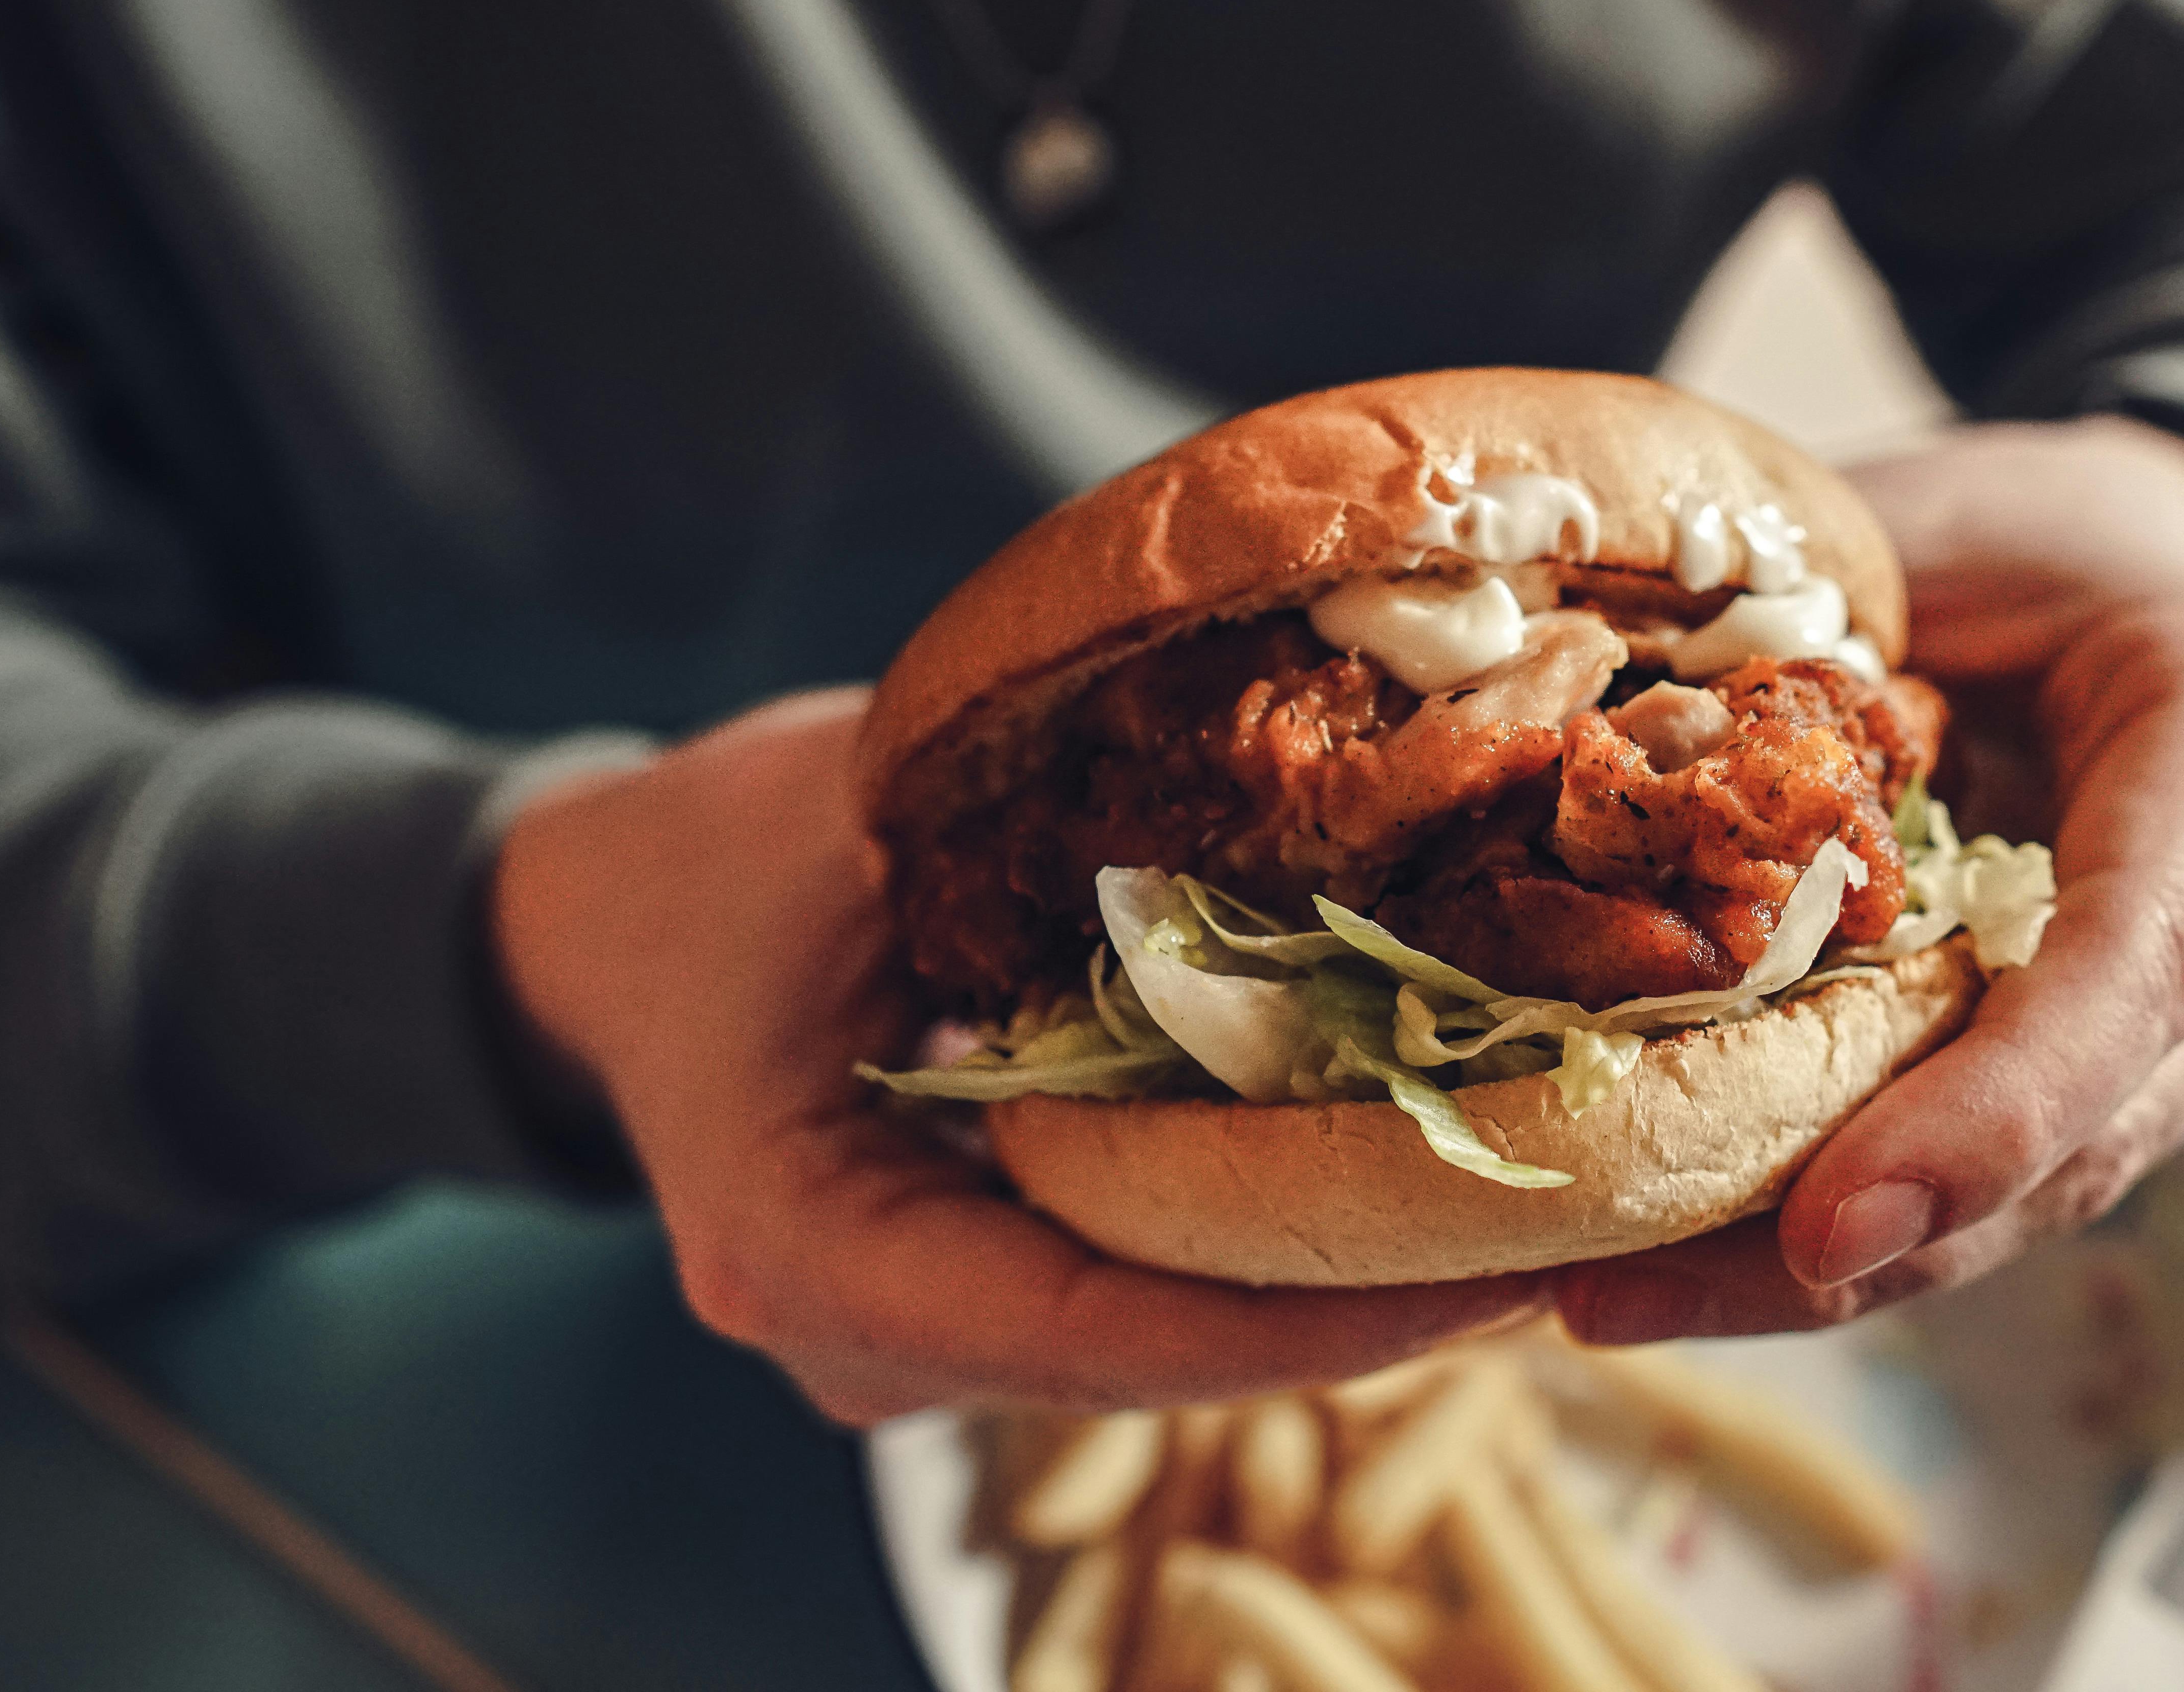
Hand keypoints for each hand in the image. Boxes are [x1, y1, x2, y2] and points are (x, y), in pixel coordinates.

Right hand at [490, 688, 1545, 1424]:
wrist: (610, 925)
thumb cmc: (717, 858)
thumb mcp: (857, 819)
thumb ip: (1038, 844)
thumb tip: (1287, 822)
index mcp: (809, 1251)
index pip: (1103, 1334)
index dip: (1310, 1315)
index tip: (1495, 1268)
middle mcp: (861, 1346)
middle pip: (1160, 1364)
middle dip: (1366, 1309)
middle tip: (1573, 1230)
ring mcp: (915, 1349)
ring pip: (1168, 1353)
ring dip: (1340, 1290)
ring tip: (1534, 1212)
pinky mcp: (969, 1309)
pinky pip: (1143, 1308)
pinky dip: (1271, 1256)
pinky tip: (1412, 1189)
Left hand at [1554, 415, 2183, 1342]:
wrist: (2119, 569)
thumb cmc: (2021, 530)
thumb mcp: (1933, 518)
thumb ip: (1808, 612)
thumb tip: (1562, 680)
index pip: (2141, 951)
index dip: (1998, 1102)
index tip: (1828, 1224)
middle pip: (2089, 1126)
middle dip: (1878, 1235)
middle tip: (1638, 1295)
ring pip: (2034, 1188)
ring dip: (1828, 1269)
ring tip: (1615, 1300)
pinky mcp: (2104, 1062)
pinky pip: (1981, 1166)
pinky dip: (1830, 1221)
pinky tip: (1664, 1257)